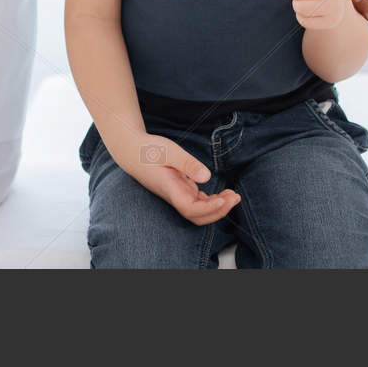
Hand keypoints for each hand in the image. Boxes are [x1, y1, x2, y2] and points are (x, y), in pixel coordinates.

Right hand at [117, 134, 239, 224]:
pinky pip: (197, 202)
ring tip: (233, 195)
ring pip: (199, 211)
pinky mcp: (179, 190)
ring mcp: (177, 195)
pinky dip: (211, 201)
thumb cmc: (148, 150)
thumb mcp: (169, 151)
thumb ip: (187, 163)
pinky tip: (222, 194)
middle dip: (218, 211)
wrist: (132, 152)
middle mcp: (174, 196)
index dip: (208, 209)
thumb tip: (207, 177)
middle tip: (235, 198)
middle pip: (197, 216)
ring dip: (217, 207)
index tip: (224, 200)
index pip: (190, 208)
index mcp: (170, 188)